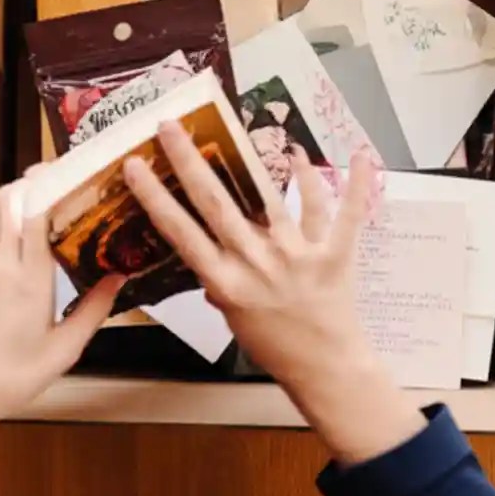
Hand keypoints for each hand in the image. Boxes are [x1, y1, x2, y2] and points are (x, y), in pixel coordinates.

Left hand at [0, 168, 123, 495]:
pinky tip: (16, 236)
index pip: (38, 212)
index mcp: (27, 280)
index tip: (72, 174)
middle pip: (11, 198)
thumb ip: (94, 308)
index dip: (53, 185)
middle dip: (34, 182)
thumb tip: (118, 278)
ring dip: (17, 201)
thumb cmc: (7, 377)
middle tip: (59, 180)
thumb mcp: (64, 350)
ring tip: (41, 206)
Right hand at [123, 122, 423, 462]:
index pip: (181, 232)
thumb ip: (221, 283)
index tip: (135, 165)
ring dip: (262, 160)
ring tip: (251, 130)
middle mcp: (257, 263)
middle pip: (217, 203)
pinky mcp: (334, 254)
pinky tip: (359, 155)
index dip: (155, 197)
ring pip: (276, 198)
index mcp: (226, 281)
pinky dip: (355, 184)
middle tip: (170, 127)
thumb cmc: (275, 345)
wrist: (324, 369)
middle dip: (189, 162)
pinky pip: (345, 213)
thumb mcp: (234, 319)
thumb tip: (209, 260)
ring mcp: (297, 255)